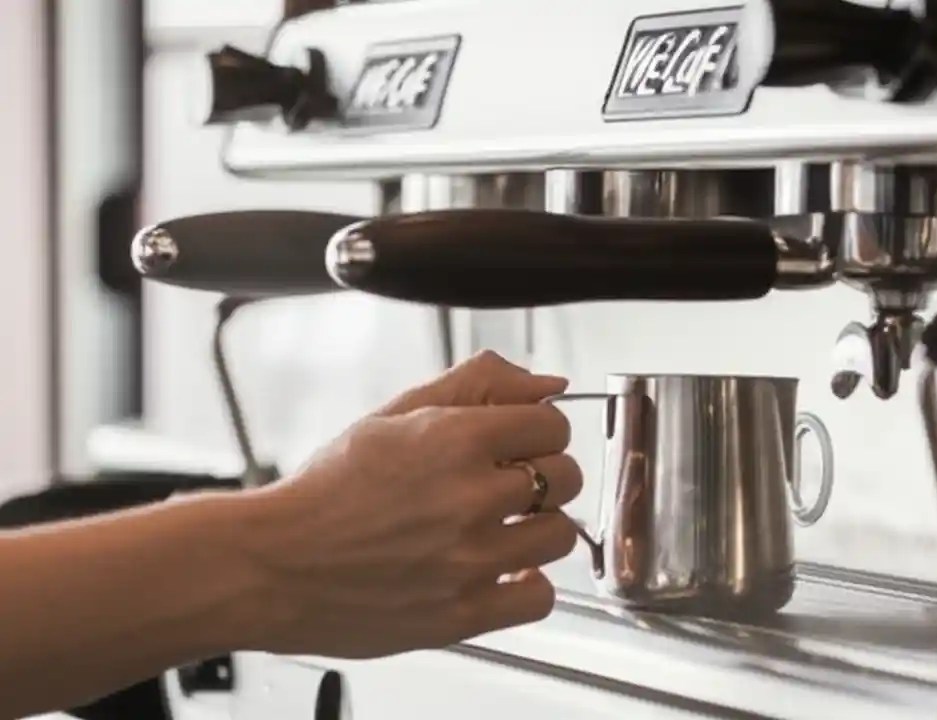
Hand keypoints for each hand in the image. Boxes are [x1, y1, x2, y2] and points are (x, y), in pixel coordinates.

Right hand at [240, 351, 583, 657]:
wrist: (273, 564)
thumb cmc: (328, 491)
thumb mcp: (396, 414)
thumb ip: (478, 385)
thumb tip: (548, 383)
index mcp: (453, 440)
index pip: (553, 423)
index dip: (540, 429)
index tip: (523, 441)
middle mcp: (468, 499)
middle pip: (566, 477)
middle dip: (544, 474)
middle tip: (510, 484)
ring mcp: (469, 560)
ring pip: (560, 535)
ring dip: (539, 528)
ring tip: (504, 527)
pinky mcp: (462, 612)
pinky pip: (540, 598)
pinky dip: (530, 585)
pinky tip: (505, 571)